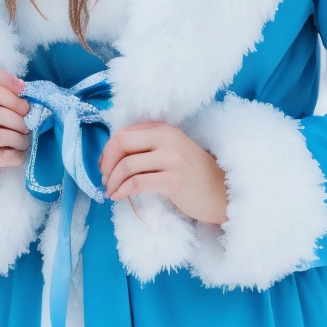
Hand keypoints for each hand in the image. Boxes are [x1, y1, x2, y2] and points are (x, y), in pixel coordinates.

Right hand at [0, 69, 27, 207]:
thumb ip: (2, 97)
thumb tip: (24, 90)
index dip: (5, 80)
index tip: (23, 88)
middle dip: (17, 112)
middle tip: (28, 116)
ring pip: (1, 135)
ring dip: (21, 137)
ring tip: (24, 138)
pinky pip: (6, 155)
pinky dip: (19, 154)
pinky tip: (18, 152)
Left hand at [100, 122, 227, 226]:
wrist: (222, 193)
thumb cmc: (193, 175)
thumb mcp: (172, 151)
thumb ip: (148, 146)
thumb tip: (112, 155)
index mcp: (164, 129)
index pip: (124, 132)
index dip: (107, 150)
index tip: (104, 166)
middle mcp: (168, 138)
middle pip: (121, 143)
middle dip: (106, 164)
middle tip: (104, 180)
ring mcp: (172, 158)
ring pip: (127, 165)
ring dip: (112, 181)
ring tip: (111, 191)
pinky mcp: (173, 180)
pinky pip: (137, 183)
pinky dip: (122, 191)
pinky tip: (118, 198)